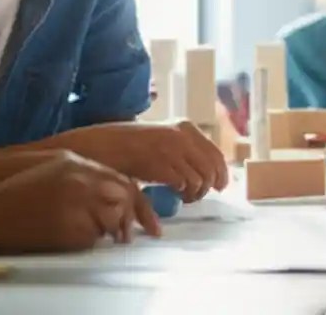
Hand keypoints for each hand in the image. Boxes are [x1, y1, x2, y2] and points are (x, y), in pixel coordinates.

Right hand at [0, 152, 160, 252]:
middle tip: (125, 228)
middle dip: (126, 216)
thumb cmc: (24, 187)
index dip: (135, 198)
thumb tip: (119, 183)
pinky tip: (75, 235)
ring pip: (111, 222)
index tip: (138, 210)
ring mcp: (77, 209)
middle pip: (123, 201)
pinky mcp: (69, 233)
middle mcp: (82, 185)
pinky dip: (90, 239)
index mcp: (80, 166)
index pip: (123, 182)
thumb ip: (90, 170)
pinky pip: (92, 239)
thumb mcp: (59, 165)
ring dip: (108, 228)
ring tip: (95, 230)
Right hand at [66, 121, 229, 201]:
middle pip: (212, 167)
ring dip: (196, 192)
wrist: (103, 145)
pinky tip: (176, 195)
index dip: (222, 172)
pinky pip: (185, 183)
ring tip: (185, 197)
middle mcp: (181, 136)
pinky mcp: (160, 164)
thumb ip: (181, 148)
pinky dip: (184, 193)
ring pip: (201, 178)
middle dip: (211, 185)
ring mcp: (171, 149)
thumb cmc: (129, 144)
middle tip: (199, 196)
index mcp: (184, 127)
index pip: (215, 152)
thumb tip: (204, 168)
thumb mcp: (160, 137)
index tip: (221, 186)